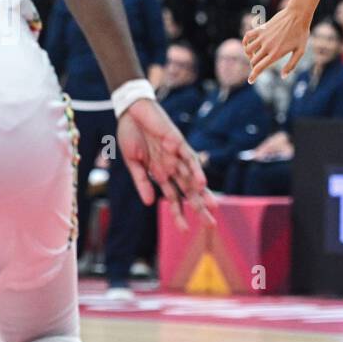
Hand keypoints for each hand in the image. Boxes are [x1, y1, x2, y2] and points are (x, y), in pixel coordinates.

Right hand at [116, 98, 216, 228]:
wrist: (131, 111)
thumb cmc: (131, 135)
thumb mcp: (133, 163)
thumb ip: (142, 182)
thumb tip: (150, 203)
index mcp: (160, 174)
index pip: (174, 198)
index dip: (179, 214)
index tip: (185, 230)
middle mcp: (172, 167)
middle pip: (188, 192)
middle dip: (199, 208)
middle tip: (211, 225)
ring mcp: (176, 156)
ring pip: (192, 178)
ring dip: (202, 193)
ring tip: (211, 208)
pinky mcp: (178, 143)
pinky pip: (189, 158)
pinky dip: (196, 171)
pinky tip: (201, 183)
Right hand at [244, 6, 310, 82]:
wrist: (297, 15)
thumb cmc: (301, 34)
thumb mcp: (300, 51)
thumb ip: (291, 65)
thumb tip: (283, 76)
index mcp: (276, 54)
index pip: (259, 68)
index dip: (253, 76)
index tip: (250, 81)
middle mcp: (267, 46)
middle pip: (253, 61)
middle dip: (253, 66)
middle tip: (258, 66)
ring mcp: (263, 37)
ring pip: (248, 50)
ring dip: (249, 55)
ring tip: (254, 56)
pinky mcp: (261, 29)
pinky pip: (247, 36)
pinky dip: (245, 42)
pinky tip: (249, 44)